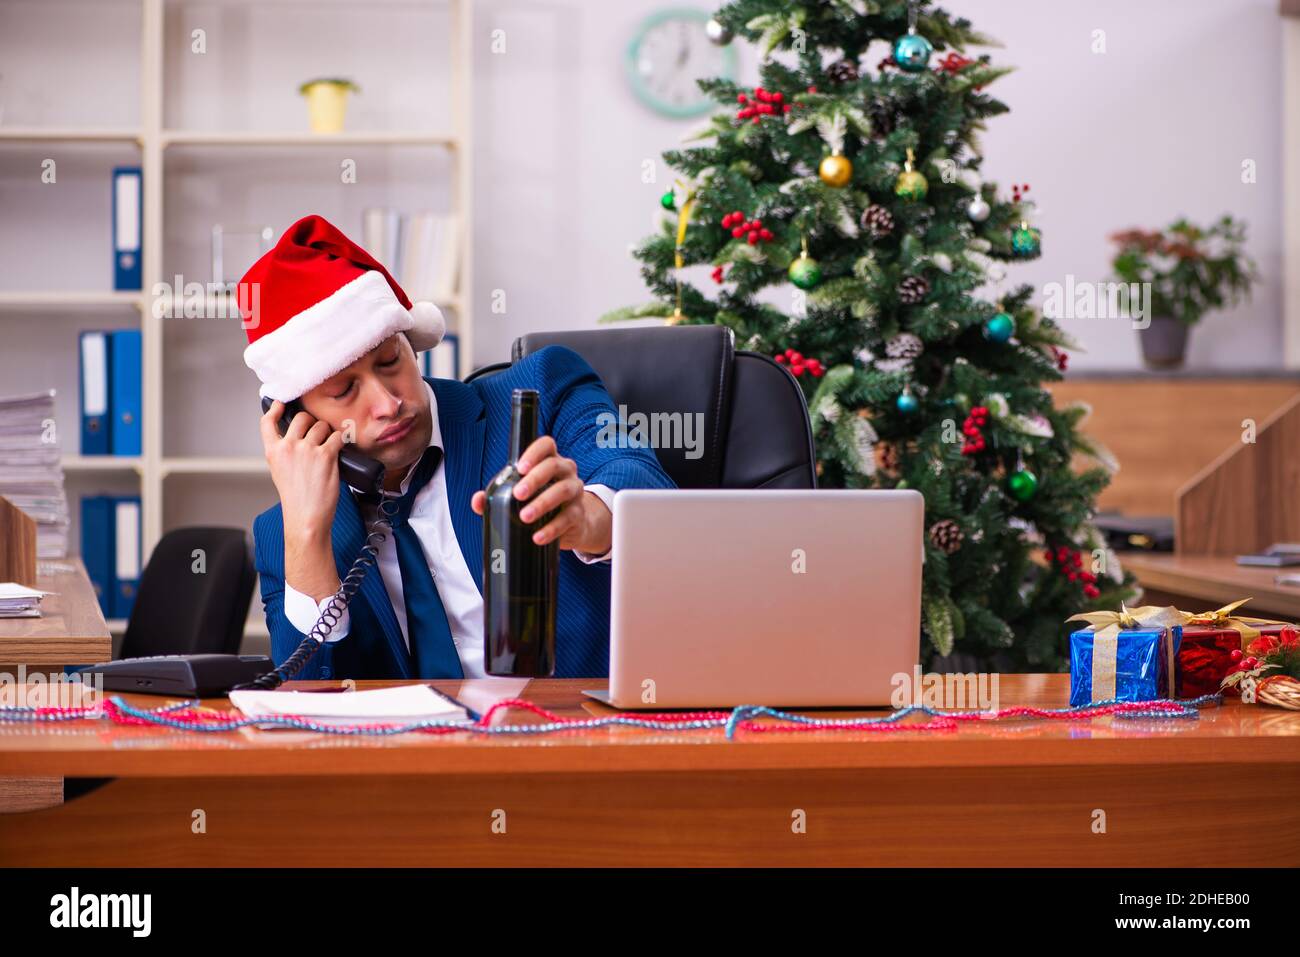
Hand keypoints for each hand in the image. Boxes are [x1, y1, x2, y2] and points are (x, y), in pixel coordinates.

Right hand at [260, 400, 345, 540]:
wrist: (307, 516)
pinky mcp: (326, 454)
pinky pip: (337, 436)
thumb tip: (300, 437)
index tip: (281, 403)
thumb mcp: (281, 471)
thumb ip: (286, 452)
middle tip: (318, 435)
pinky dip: (341, 442)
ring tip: (329, 448)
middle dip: (312, 423)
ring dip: (328, 434)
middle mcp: (288, 446)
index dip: (275, 409)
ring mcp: (307, 449)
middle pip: (302, 418)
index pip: (268, 422)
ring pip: (321, 425)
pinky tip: (340, 449)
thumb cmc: (297, 498)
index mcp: (273, 452)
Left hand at [471, 435, 611, 553]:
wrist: (573, 523)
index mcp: (550, 460)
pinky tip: (537, 536)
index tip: (520, 467)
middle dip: (535, 479)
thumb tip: (478, 500)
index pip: (546, 445)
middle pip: (554, 466)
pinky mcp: (578, 514)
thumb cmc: (542, 502)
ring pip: (563, 490)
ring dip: (543, 503)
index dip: (534, 452)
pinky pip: (567, 518)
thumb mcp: (521, 496)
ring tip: (525, 516)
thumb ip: (497, 495)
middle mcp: (566, 472)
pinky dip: (551, 528)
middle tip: (518, 494)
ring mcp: (575, 491)